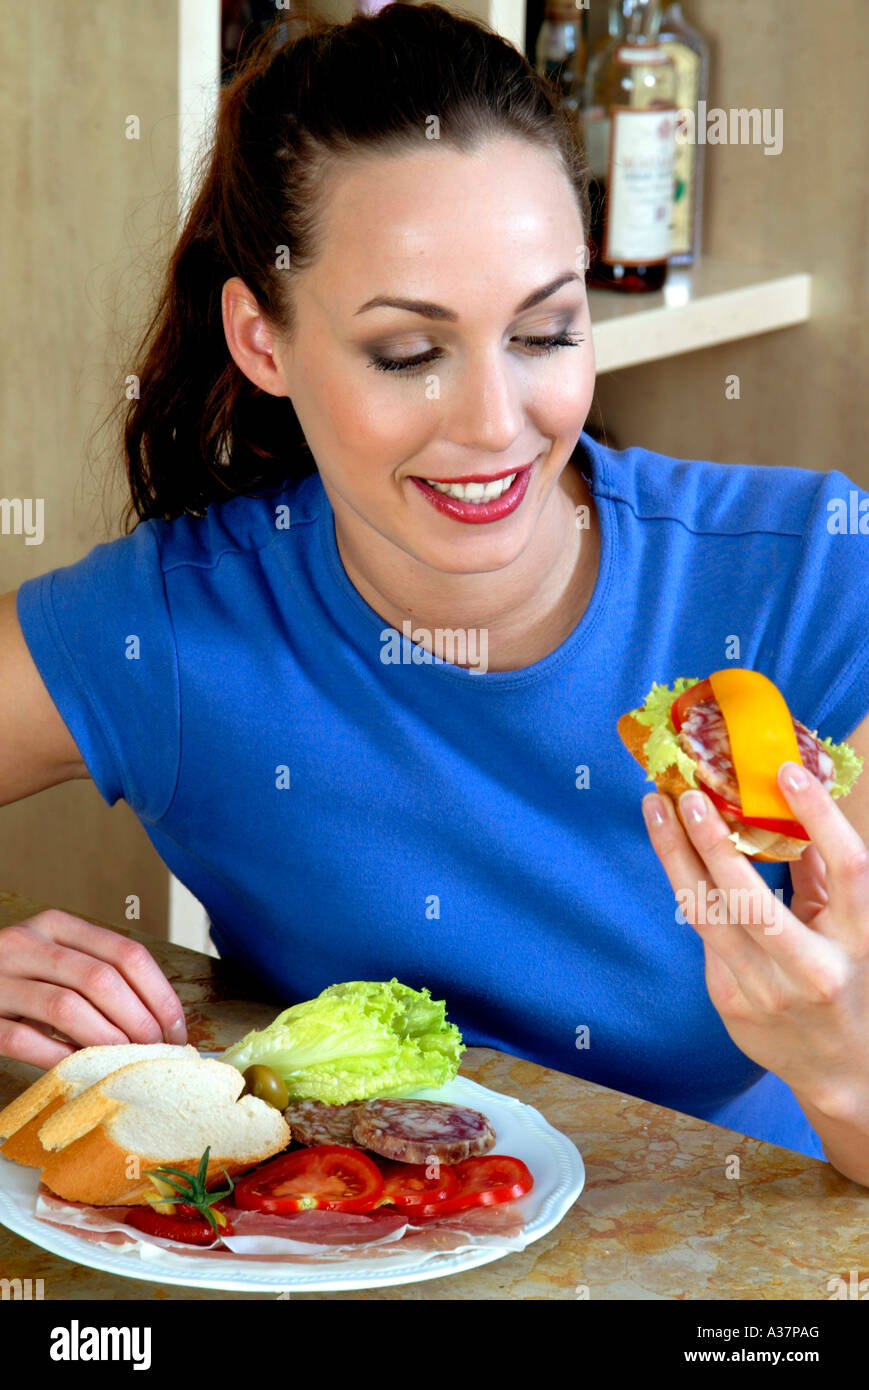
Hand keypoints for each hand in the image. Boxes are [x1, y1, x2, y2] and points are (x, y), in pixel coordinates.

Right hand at [0, 909, 187, 1067]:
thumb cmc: (15, 980)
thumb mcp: (56, 962)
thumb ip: (97, 976)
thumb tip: (160, 1021)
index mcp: (56, 925)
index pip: (125, 953)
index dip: (159, 994)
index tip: (177, 1028)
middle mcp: (26, 943)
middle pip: (101, 980)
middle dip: (138, 1021)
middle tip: (155, 1051)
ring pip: (66, 1008)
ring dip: (105, 1039)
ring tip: (125, 1061)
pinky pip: (24, 1039)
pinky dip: (59, 1057)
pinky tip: (80, 1068)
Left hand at [641, 761, 868, 1126]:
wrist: (846, 1074)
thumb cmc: (853, 981)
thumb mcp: (855, 926)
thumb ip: (826, 873)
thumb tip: (790, 808)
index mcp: (861, 940)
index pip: (847, 868)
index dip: (819, 816)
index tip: (787, 770)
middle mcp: (813, 970)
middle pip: (752, 899)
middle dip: (713, 842)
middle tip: (686, 794)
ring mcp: (766, 992)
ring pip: (706, 915)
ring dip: (675, 855)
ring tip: (655, 808)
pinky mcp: (731, 1003)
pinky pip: (704, 934)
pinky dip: (690, 888)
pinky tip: (674, 851)